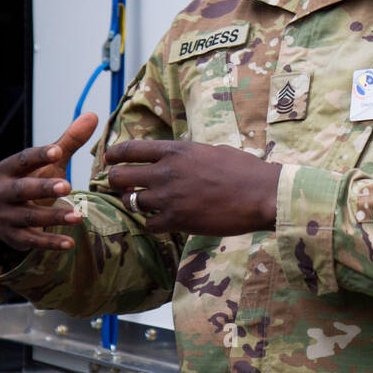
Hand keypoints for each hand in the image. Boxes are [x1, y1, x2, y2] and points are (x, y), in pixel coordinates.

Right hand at [0, 113, 98, 251]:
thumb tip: (92, 115)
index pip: (23, 160)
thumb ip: (68, 141)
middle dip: (43, 187)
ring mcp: (6, 216)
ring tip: (77, 216)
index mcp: (9, 170)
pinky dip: (51, 242)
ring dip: (53, 217)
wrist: (13, 216)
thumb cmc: (34, 181)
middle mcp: (3, 192)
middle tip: (66, 185)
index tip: (58, 151)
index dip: (40, 155)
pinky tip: (70, 243)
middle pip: (22, 189)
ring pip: (29, 217)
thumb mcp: (50, 162)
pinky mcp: (14, 237)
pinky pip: (32, 241)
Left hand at [105, 140, 280, 236]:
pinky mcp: (177, 221)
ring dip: (135, 204)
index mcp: (176, 151)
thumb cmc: (246, 171)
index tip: (110, 159)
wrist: (262, 195)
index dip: (114, 154)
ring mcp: (169, 198)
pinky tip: (164, 221)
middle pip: (119, 176)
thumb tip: (181, 157)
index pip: (129, 149)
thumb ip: (190, 154)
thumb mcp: (214, 151)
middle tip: (125, 187)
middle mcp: (167, 172)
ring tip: (145, 204)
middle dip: (118, 181)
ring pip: (130, 202)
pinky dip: (153, 223)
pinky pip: (148, 224)